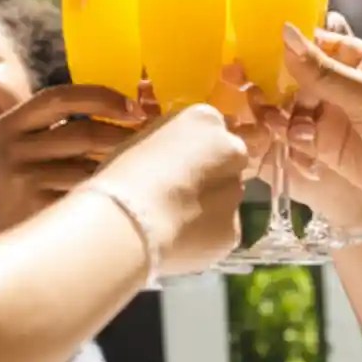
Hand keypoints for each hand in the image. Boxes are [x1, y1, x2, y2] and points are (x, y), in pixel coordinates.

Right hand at [0, 85, 142, 235]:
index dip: (102, 98)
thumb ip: (64, 124)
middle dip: (124, 135)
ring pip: (90, 167)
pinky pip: (87, 196)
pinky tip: (119, 195)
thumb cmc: (27, 180)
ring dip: (121, 166)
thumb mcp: (29, 145)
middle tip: (151, 140)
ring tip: (139, 167)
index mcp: (9, 125)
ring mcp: (22, 183)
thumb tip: (134, 107)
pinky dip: (108, 193)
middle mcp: (10, 150)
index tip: (136, 108)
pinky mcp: (38, 211)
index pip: (60, 97)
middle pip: (84, 133)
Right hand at [93, 104, 246, 275]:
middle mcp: (233, 151)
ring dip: (208, 207)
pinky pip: (221, 231)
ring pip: (226, 199)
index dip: (193, 151)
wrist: (130, 226)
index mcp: (206, 119)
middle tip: (178, 194)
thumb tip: (174, 160)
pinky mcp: (235, 230)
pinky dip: (206, 236)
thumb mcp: (142, 142)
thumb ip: (170, 146)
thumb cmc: (124, 176)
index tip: (174, 165)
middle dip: (210, 177)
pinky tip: (180, 242)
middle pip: (227, 163)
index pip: (210, 131)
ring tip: (173, 223)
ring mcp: (237, 192)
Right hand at [243, 12, 361, 223]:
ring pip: (286, 107)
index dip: (277, 45)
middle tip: (241, 87)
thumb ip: (320, 70)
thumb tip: (284, 33)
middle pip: (289, 76)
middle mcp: (336, 84)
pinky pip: (292, 136)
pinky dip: (285, 138)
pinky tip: (292, 142)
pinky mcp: (323, 146)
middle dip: (266, 82)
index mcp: (352, 58)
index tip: (247, 47)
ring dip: (273, 113)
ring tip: (270, 120)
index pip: (306, 43)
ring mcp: (328, 115)